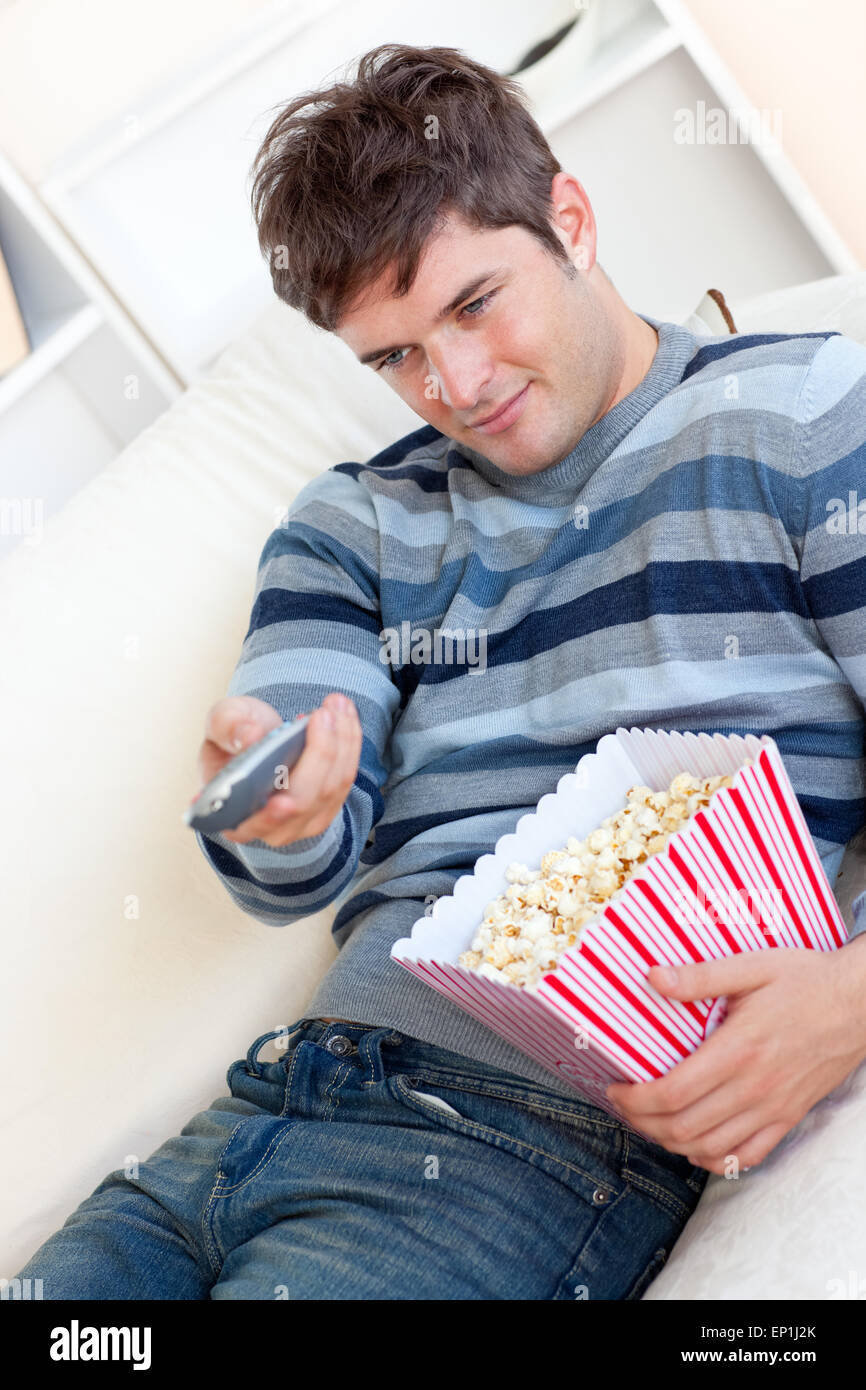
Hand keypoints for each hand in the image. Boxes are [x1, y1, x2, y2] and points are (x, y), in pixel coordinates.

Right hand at [192, 692, 361, 846]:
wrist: (258, 737)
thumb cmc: (234, 736)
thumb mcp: (221, 723)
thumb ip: (228, 728)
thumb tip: (251, 736)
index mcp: (231, 815)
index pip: (252, 825)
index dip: (270, 817)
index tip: (285, 803)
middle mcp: (269, 828)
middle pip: (303, 801)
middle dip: (320, 754)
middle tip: (321, 714)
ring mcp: (302, 821)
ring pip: (331, 789)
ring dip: (341, 742)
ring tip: (336, 704)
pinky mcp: (327, 807)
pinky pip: (345, 779)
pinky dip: (350, 743)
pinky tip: (344, 716)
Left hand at [604, 945, 865, 1173]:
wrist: (860, 1003)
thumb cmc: (806, 980)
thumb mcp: (752, 966)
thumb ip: (701, 976)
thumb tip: (654, 978)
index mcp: (739, 1050)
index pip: (674, 1093)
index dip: (636, 1099)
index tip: (616, 1088)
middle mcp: (754, 1087)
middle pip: (684, 1127)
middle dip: (642, 1123)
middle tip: (622, 1106)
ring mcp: (773, 1108)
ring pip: (709, 1147)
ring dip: (670, 1142)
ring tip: (648, 1123)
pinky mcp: (789, 1117)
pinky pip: (747, 1156)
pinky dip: (714, 1160)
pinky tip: (695, 1147)